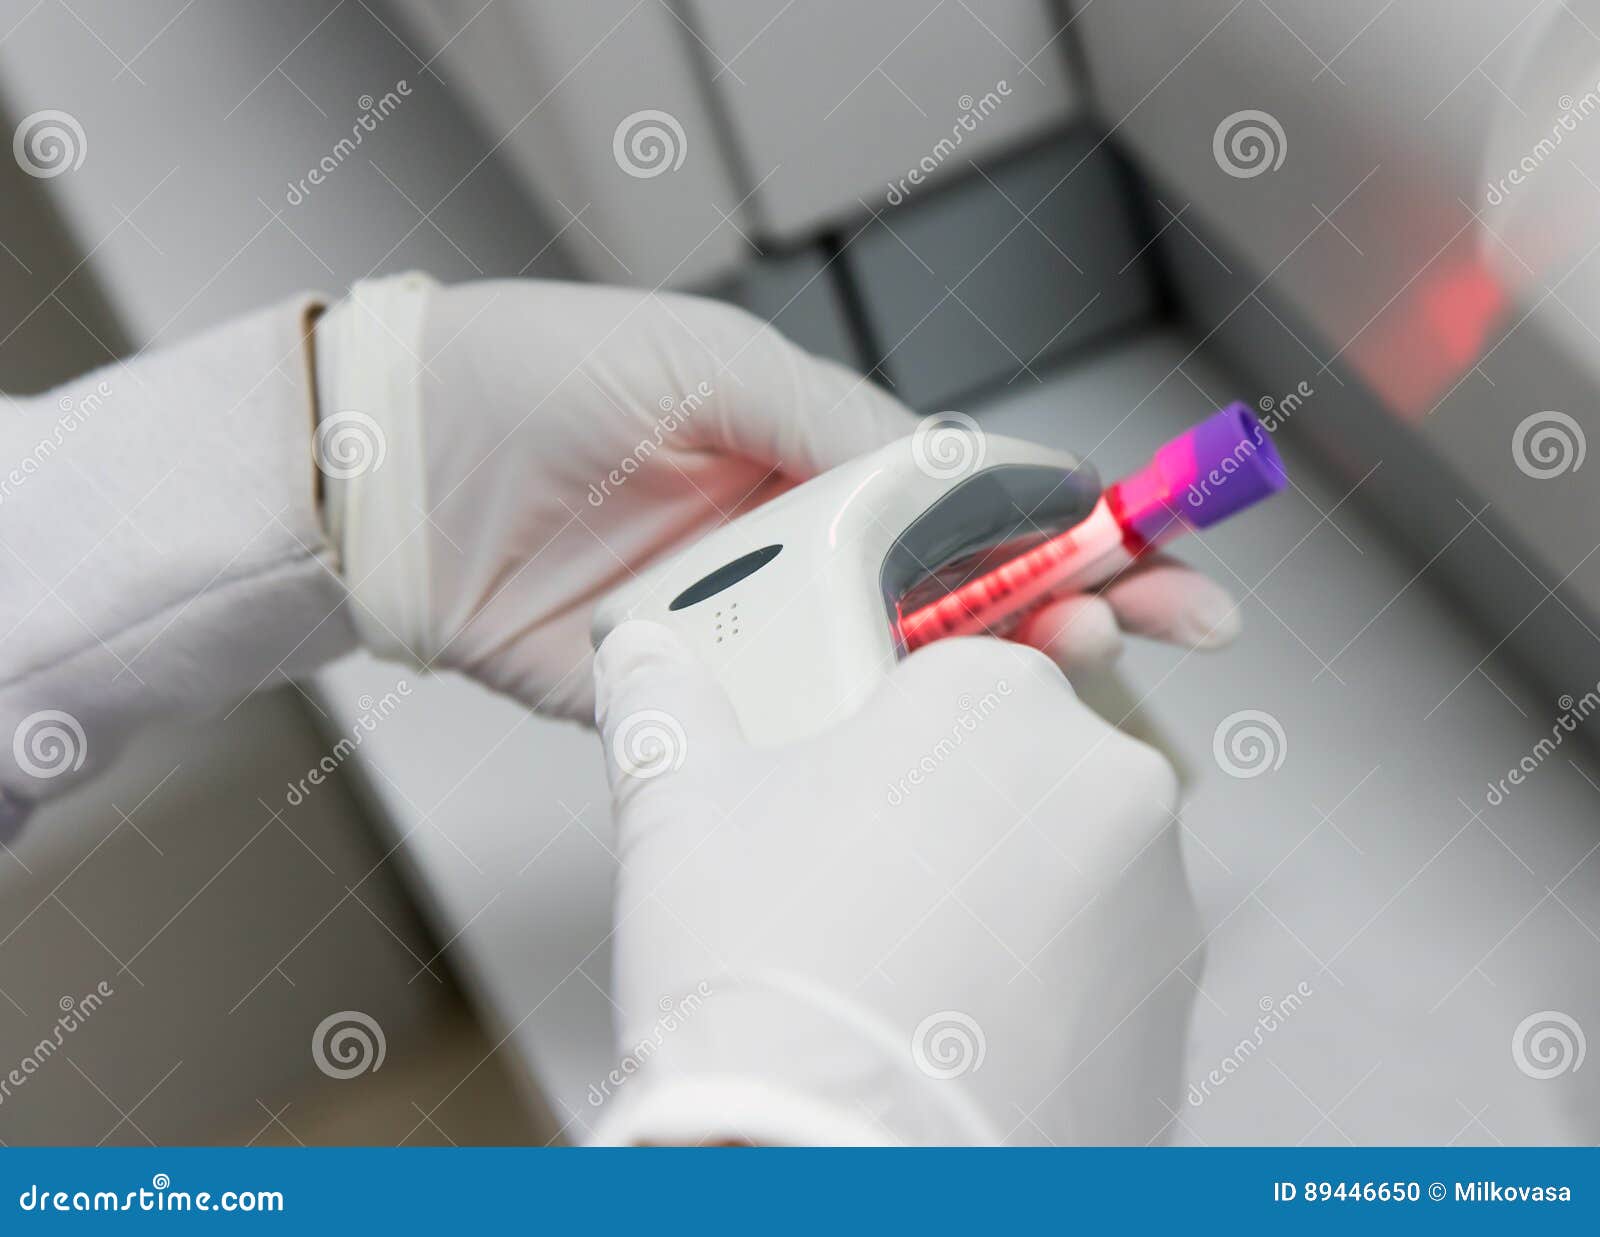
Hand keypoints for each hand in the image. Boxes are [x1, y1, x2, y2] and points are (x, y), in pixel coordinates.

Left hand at [314, 275, 1239, 719]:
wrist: (387, 472)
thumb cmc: (535, 382)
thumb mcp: (707, 359)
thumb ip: (836, 419)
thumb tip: (960, 470)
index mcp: (812, 462)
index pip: (973, 501)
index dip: (1070, 524)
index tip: (1150, 551)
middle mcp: (795, 555)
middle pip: (959, 597)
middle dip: (1073, 610)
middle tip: (1158, 627)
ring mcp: (750, 638)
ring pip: (896, 679)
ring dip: (992, 686)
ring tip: (1074, 672)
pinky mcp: (690, 712)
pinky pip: (791, 742)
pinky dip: (865, 755)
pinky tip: (939, 754)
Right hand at [588, 619, 1201, 1145]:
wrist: (839, 1173)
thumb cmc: (771, 989)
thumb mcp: (677, 809)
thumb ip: (661, 705)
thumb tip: (639, 657)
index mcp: (995, 701)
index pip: (948, 682)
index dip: (879, 746)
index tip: (841, 799)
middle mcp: (1105, 786)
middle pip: (1014, 774)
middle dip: (946, 824)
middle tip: (857, 897)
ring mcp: (1156, 907)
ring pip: (1065, 876)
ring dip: (1002, 910)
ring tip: (901, 981)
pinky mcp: (1172, 1019)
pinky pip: (1101, 979)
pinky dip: (1044, 999)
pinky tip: (954, 1037)